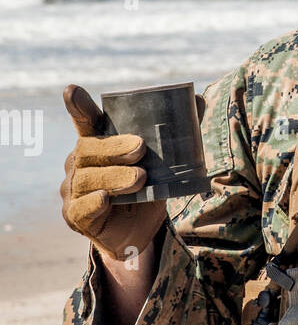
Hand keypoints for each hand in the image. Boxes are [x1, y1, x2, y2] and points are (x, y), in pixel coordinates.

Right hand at [60, 84, 166, 260]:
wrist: (139, 234)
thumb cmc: (146, 192)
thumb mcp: (162, 165)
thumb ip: (177, 135)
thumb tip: (198, 101)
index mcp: (97, 144)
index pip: (86, 121)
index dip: (79, 106)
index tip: (73, 91)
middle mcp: (79, 164)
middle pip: (89, 149)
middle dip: (115, 147)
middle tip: (141, 148)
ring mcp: (74, 190)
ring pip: (88, 179)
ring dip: (115, 177)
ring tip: (141, 178)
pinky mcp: (76, 216)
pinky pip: (81, 208)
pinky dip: (94, 203)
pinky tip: (105, 199)